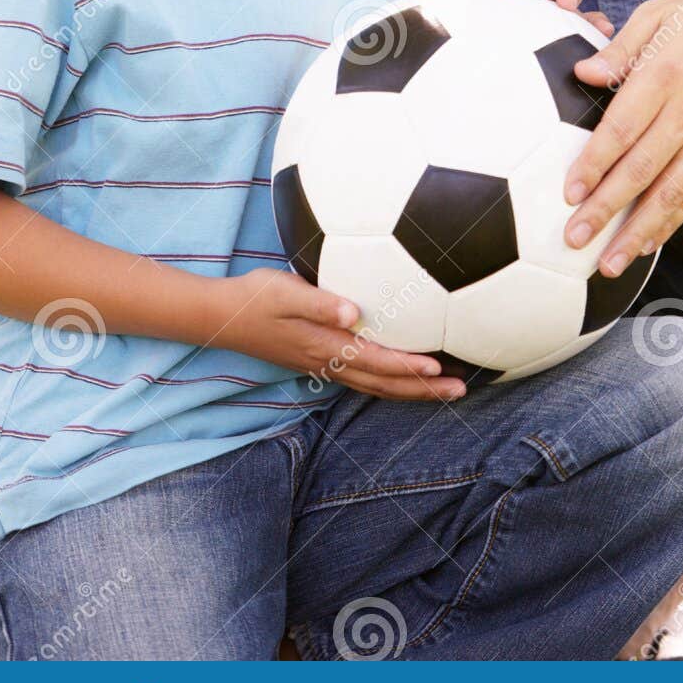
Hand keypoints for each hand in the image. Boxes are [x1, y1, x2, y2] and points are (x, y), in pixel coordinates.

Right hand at [213, 267, 467, 401]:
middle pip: (384, 383)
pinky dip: (391, 383)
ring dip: (411, 390)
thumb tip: (354, 314)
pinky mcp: (319, 362)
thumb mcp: (284, 292)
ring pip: (376, 386)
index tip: (438, 367)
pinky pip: (364, 380)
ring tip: (445, 389)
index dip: (407, 367)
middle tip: (460, 390)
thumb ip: (320, 303)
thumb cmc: (256, 297)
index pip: (375, 361)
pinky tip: (405, 379)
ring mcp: (324, 366)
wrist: (222, 317)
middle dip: (422, 389)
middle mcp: (329, 362)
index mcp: (325, 346)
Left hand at [561, 0, 682, 276]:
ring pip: (671, 194)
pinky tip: (648, 243)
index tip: (569, 193)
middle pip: (641, 170)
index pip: (621, 129)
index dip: (594, 164)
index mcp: (664, 75)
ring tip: (610, 263)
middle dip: (606, 209)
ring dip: (638, 232)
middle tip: (574, 238)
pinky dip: (672, 222)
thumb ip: (620, 48)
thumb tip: (581, 73)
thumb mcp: (661, 13)